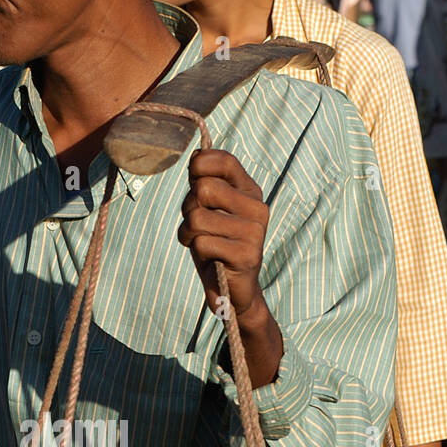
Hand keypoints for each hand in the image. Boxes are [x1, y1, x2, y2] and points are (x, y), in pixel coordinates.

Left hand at [179, 150, 269, 318]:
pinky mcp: (246, 255)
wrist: (233, 290)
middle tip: (197, 224)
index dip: (199, 166)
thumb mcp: (208, 209)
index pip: (224, 161)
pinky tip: (210, 258)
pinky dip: (197, 251)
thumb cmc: (216, 244)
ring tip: (202, 242)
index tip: (194, 181)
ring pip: (197, 218)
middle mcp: (257, 208)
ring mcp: (254, 232)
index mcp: (250, 191)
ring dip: (189, 233)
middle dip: (188, 208)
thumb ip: (203, 183)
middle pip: (203, 189)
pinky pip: (202, 243)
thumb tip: (196, 156)